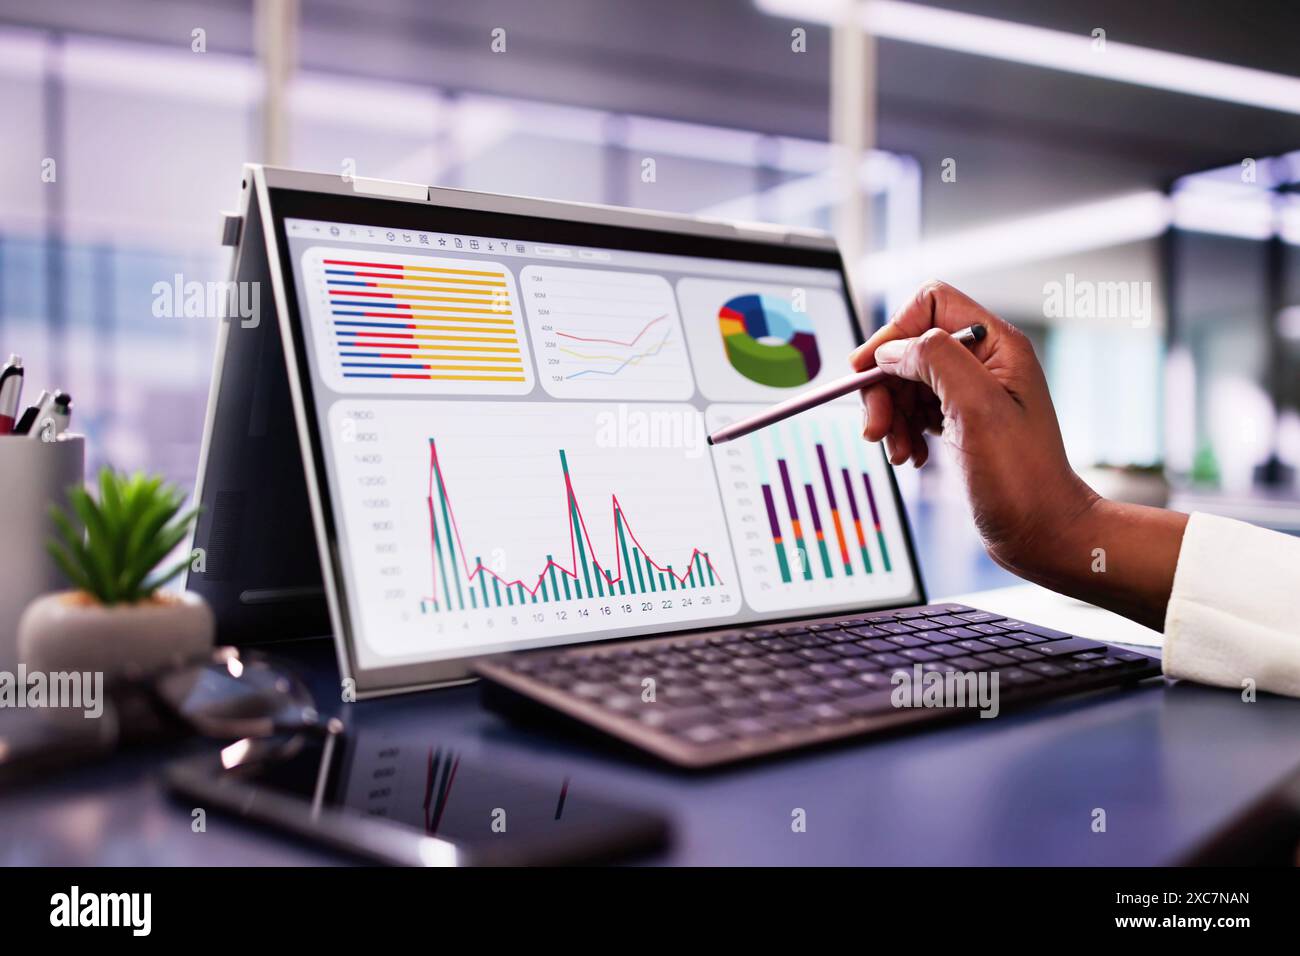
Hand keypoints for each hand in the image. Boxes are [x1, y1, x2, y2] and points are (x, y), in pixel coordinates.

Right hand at [851, 281, 1095, 575]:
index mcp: (997, 346)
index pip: (930, 304)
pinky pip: (914, 411)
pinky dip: (903, 432)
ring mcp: (972, 394)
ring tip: (898, 450)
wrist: (1042, 532)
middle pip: (910, 347)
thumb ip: (935, 361)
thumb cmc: (1023, 478)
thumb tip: (892, 349)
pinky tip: (912, 456)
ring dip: (891, 415)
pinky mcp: (961, 423)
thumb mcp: (977, 409)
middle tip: (876, 427)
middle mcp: (984, 363)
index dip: (893, 333)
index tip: (868, 372)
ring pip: (906, 381)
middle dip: (885, 385)